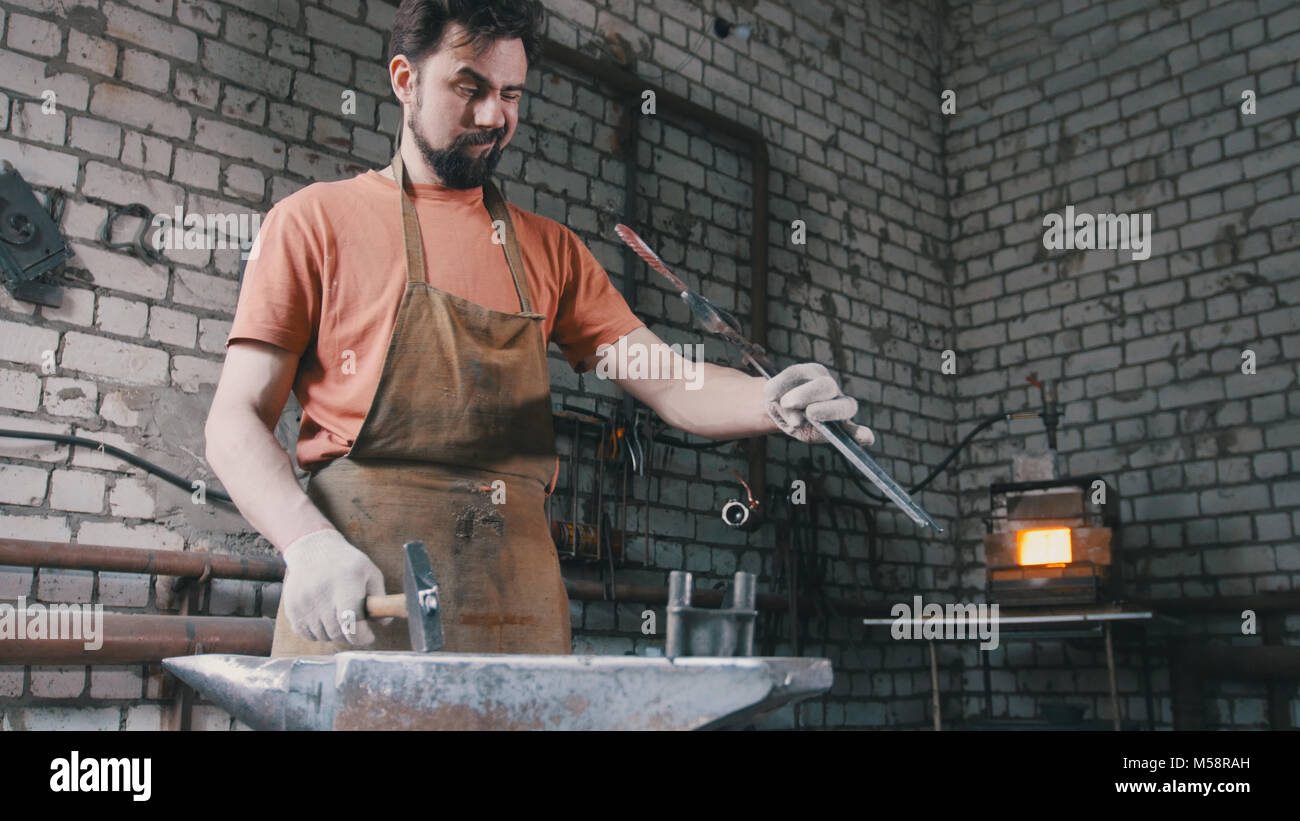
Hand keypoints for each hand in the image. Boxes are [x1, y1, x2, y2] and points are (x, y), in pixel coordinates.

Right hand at [281, 529, 386, 644]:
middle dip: (350, 636)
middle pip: (337, 633)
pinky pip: (306, 634)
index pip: (351, 622)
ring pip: (322, 636)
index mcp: (345, 584)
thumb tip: (384, 622)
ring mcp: (304, 602)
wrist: (312, 550)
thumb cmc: (346, 563)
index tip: (369, 637)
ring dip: (334, 634)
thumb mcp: (369, 572)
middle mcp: (322, 594)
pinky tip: (324, 618)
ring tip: (339, 618)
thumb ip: (379, 597)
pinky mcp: (292, 608)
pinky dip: (318, 633)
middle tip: (355, 627)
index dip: (362, 636)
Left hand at [763, 363, 874, 446]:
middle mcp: (828, 386)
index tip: (768, 394)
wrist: (783, 412)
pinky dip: (861, 434)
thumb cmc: (778, 400)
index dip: (784, 383)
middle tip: (788, 403)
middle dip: (806, 394)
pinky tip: (865, 439)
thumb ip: (781, 402)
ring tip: (810, 415)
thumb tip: (799, 420)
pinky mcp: (842, 427)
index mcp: (810, 372)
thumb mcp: (772, 397)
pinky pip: (855, 430)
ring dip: (828, 411)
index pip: (798, 373)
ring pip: (845, 405)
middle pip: (826, 385)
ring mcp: (838, 406)